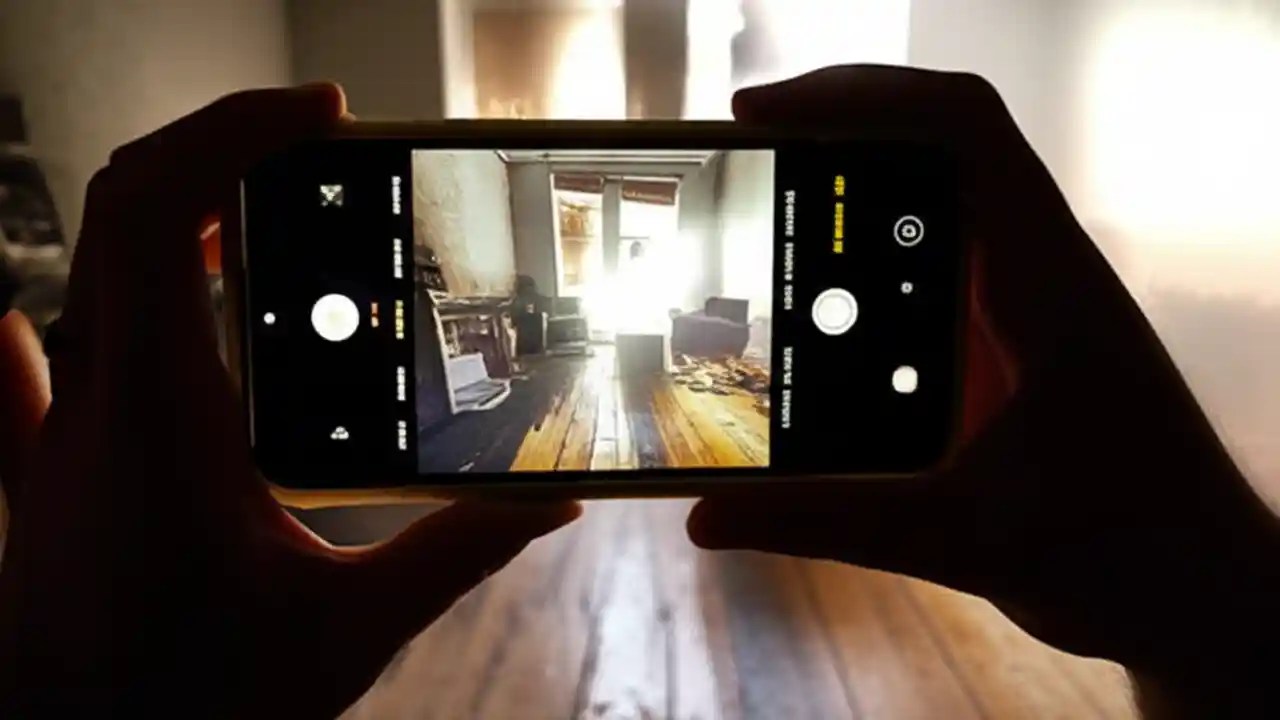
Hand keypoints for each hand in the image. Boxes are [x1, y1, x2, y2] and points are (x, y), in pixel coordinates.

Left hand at [0, 86, 579, 717]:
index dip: (233, 135)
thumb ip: (454, 557)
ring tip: (272, 215)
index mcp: (164, 420)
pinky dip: (110, 288)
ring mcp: (63, 426)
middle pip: (126, 208)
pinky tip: (148, 295)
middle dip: (218, 148)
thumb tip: (547, 507)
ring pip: (99, 264)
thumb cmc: (192, 705)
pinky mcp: (53, 460)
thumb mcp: (346, 633)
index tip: (321, 117)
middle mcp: (97, 402)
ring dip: (180, 212)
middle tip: (316, 148)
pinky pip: (55, 341)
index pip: (165, 217)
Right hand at [688, 66, 1279, 712]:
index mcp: (1046, 288)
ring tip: (760, 217)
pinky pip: (940, 267)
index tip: (759, 114)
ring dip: (853, 196)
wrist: (1203, 590)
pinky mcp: (1017, 341)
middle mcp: (1039, 275)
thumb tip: (709, 516)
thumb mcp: (960, 540)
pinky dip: (872, 263)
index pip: (961, 130)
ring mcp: (1030, 305)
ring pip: (940, 204)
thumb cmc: (1123, 554)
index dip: (858, 94)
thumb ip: (827, 523)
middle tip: (739, 161)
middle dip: (835, 132)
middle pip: (939, 146)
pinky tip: (819, 308)